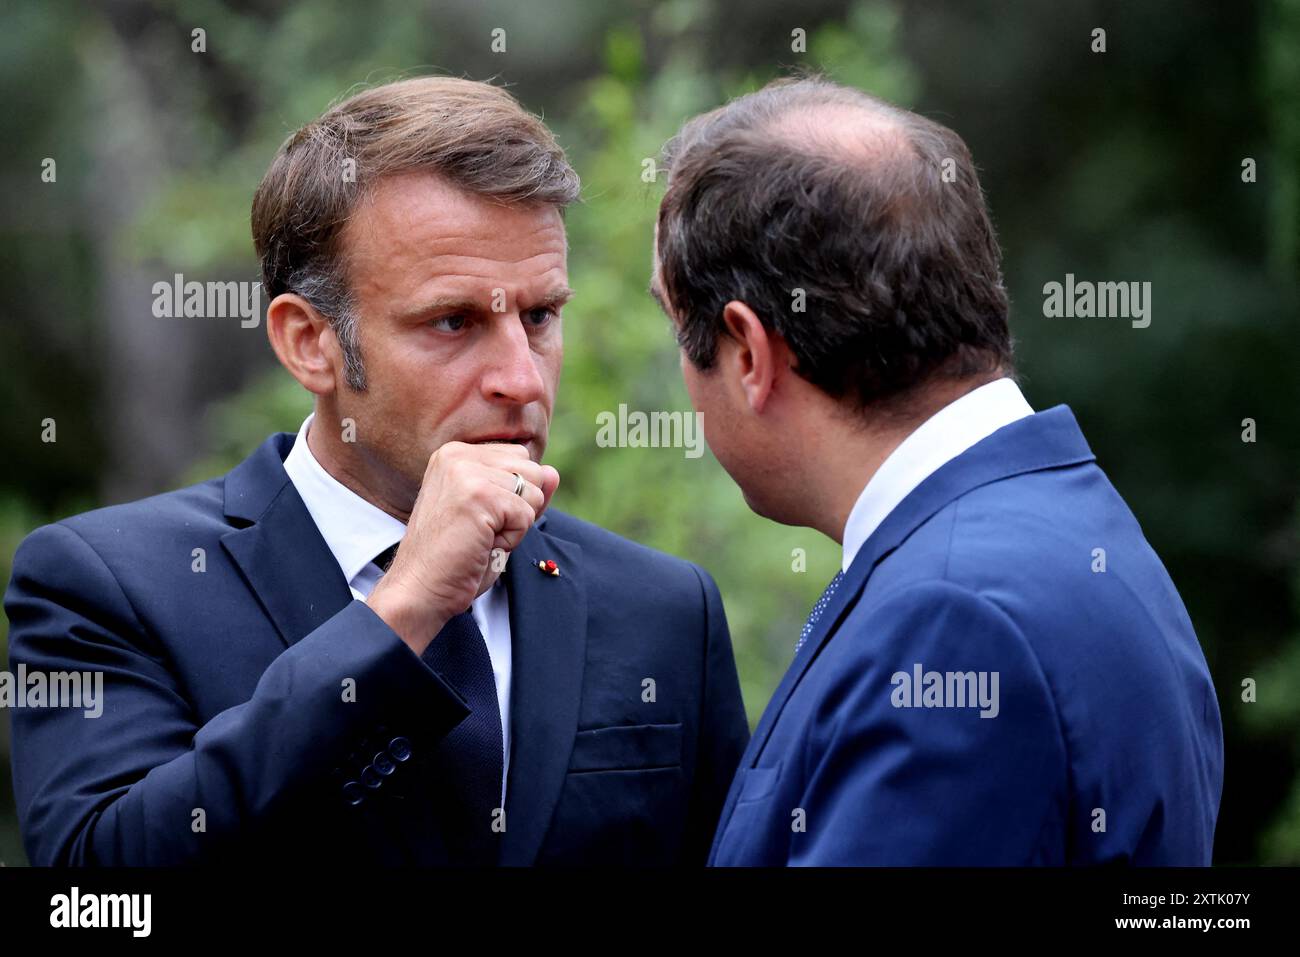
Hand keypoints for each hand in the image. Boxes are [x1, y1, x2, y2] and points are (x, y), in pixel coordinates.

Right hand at [367, 442, 558, 654]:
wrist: (420, 590)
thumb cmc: (455, 559)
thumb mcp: (494, 518)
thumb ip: (523, 492)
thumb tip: (553, 472)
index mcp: (456, 454)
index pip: (519, 459)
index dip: (513, 497)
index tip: (478, 519)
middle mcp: (458, 455)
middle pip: (532, 471)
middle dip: (519, 509)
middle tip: (481, 532)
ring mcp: (466, 472)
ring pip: (533, 493)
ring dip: (516, 525)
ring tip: (480, 539)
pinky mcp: (479, 495)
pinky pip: (527, 515)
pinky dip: (512, 539)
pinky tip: (481, 546)